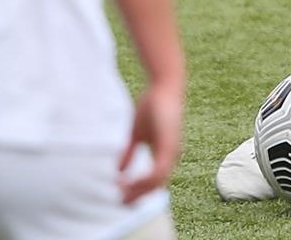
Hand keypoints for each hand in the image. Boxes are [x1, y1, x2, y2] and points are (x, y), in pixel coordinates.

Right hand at [117, 80, 183, 203]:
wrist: (163, 88)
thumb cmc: (152, 108)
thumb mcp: (137, 135)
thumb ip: (129, 153)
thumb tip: (118, 171)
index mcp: (165, 154)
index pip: (155, 180)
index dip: (139, 191)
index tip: (123, 198)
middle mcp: (172, 155)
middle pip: (156, 185)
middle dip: (138, 196)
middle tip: (120, 203)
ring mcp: (172, 151)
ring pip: (157, 181)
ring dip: (137, 190)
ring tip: (121, 195)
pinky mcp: (169, 145)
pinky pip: (158, 170)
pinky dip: (142, 179)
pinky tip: (127, 182)